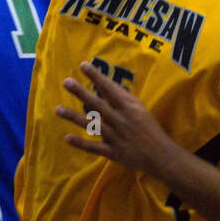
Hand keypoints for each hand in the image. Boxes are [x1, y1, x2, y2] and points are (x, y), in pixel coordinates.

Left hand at [56, 61, 173, 176]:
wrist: (161, 155)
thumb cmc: (149, 129)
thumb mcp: (140, 109)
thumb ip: (124, 98)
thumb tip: (107, 86)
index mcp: (128, 107)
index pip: (110, 89)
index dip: (96, 77)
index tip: (83, 65)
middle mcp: (120, 120)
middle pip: (97, 104)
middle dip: (81, 93)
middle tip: (66, 82)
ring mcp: (115, 137)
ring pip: (92, 125)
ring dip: (74, 117)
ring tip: (58, 109)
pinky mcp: (112, 152)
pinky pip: (94, 148)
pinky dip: (81, 144)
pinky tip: (67, 138)